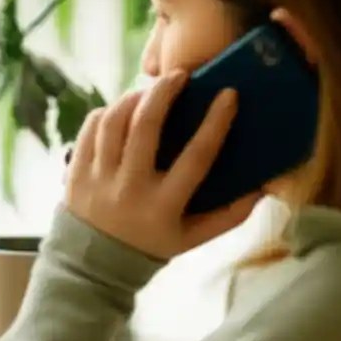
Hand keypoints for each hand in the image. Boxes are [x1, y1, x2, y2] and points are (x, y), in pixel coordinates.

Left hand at [65, 71, 261, 260]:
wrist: (92, 265)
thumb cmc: (150, 245)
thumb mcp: (192, 239)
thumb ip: (229, 216)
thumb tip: (264, 187)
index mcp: (163, 205)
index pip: (195, 157)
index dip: (215, 123)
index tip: (228, 95)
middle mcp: (129, 189)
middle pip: (145, 127)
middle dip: (163, 93)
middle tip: (179, 75)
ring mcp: (98, 179)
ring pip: (114, 123)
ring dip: (133, 98)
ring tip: (149, 89)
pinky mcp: (75, 173)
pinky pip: (90, 130)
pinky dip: (107, 112)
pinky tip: (122, 108)